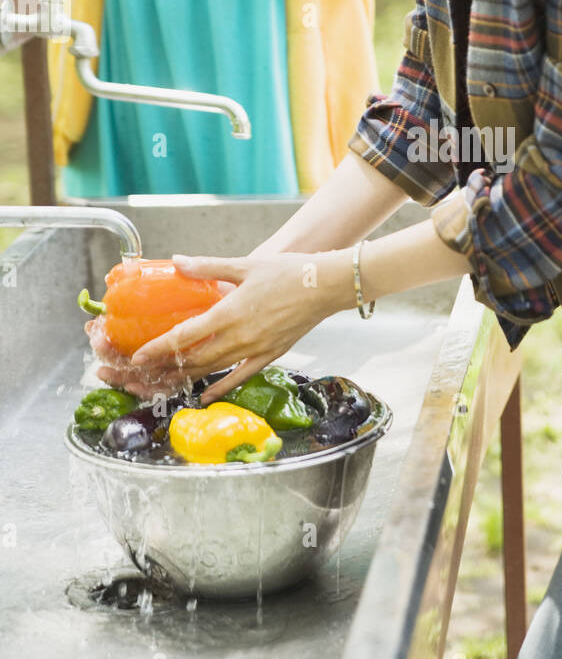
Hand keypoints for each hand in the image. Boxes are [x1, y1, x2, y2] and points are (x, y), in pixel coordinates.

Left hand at [128, 250, 354, 402]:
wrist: (325, 286)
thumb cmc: (287, 272)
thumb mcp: (244, 264)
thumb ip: (208, 267)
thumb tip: (178, 262)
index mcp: (229, 312)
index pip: (185, 336)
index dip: (159, 348)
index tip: (138, 357)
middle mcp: (240, 336)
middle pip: (195, 358)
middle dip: (167, 366)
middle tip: (146, 372)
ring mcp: (255, 349)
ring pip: (214, 369)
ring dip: (188, 377)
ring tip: (166, 382)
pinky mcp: (270, 354)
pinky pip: (240, 376)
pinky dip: (221, 387)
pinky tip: (206, 395)